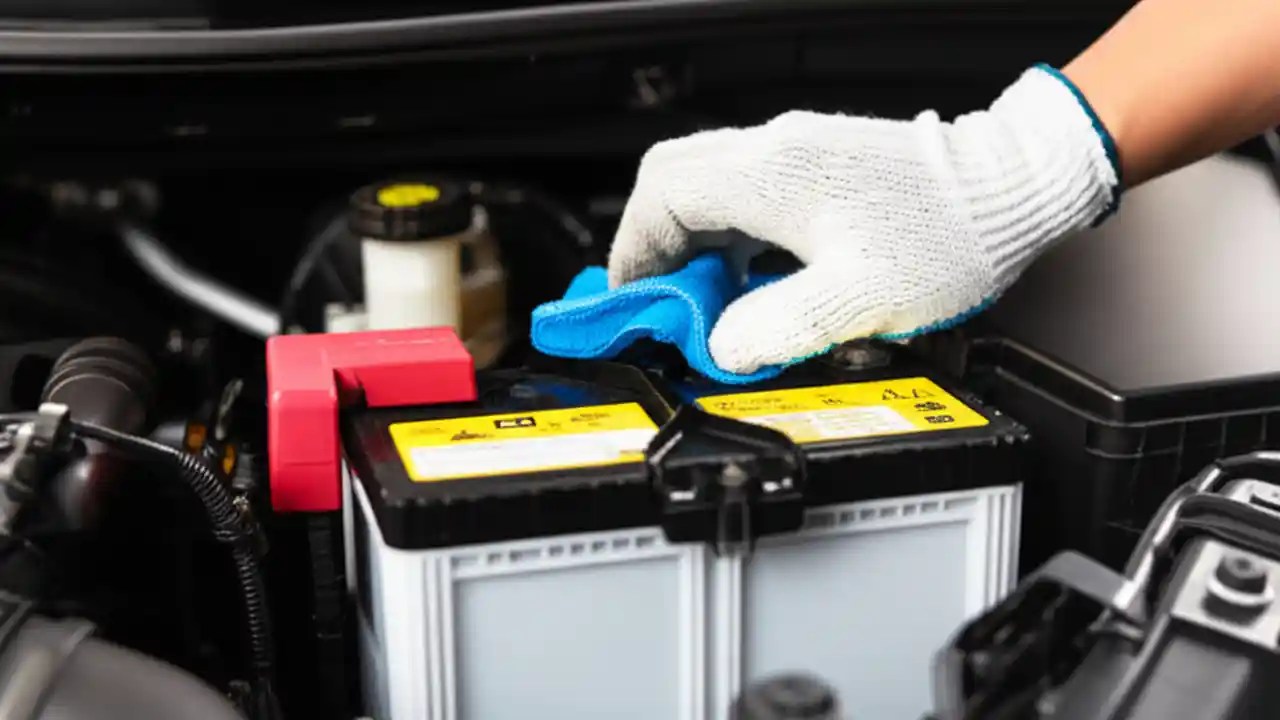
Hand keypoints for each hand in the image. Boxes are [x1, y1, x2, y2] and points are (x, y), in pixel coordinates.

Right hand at [608, 66, 1119, 373]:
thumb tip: (721, 347)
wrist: (1012, 190)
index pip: (661, 198)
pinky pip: (742, 194)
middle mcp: (774, 152)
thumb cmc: (948, 238)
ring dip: (689, 241)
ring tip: (704, 301)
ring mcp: (795, 154)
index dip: (634, 254)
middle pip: (670, 180)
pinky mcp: (816, 167)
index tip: (636, 302)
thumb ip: (774, 328)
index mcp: (770, 175)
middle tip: (659, 302)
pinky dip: (725, 236)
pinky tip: (746, 280)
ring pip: (703, 184)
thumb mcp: (855, 302)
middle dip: (651, 243)